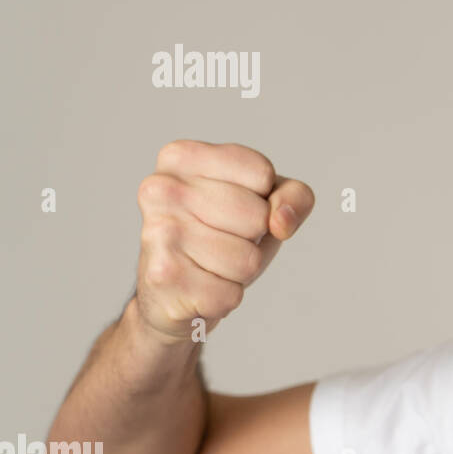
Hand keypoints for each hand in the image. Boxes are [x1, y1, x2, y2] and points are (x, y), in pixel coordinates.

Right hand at [133, 140, 314, 342]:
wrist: (168, 292)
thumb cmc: (220, 235)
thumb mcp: (265, 202)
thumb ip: (294, 196)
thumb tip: (282, 222)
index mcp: (181, 156)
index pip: (262, 173)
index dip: (264, 199)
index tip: (234, 206)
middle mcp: (161, 189)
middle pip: (258, 217)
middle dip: (253, 237)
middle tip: (222, 240)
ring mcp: (158, 232)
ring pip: (248, 260)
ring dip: (240, 271)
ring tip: (210, 263)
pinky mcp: (162, 277)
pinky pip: (231, 295)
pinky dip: (225, 297)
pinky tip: (199, 286)